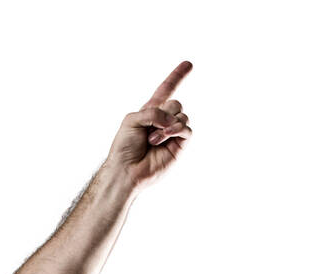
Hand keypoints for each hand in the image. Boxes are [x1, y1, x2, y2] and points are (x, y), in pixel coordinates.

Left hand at [105, 61, 193, 194]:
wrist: (126, 170)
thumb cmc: (124, 147)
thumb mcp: (131, 120)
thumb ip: (152, 111)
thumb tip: (173, 120)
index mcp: (150, 112)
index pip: (166, 91)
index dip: (176, 77)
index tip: (188, 64)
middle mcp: (163, 121)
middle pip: (176, 103)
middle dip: (163, 113)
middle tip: (149, 130)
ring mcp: (172, 133)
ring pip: (182, 115)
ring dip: (166, 125)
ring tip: (152, 139)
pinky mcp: (179, 145)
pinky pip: (186, 129)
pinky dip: (175, 130)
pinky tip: (161, 139)